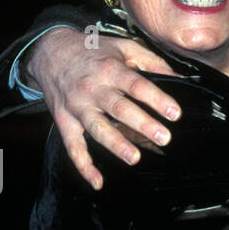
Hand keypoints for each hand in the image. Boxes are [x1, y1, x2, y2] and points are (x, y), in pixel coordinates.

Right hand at [27, 28, 181, 189]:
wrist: (49, 51)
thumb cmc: (93, 51)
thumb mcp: (122, 47)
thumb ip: (151, 61)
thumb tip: (179, 78)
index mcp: (109, 69)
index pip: (136, 85)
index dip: (156, 99)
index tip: (175, 113)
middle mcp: (92, 89)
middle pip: (119, 108)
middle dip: (142, 124)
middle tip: (163, 138)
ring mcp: (77, 107)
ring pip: (97, 128)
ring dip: (115, 144)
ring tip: (134, 157)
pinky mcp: (65, 122)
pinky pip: (73, 147)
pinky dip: (84, 166)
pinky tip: (98, 182)